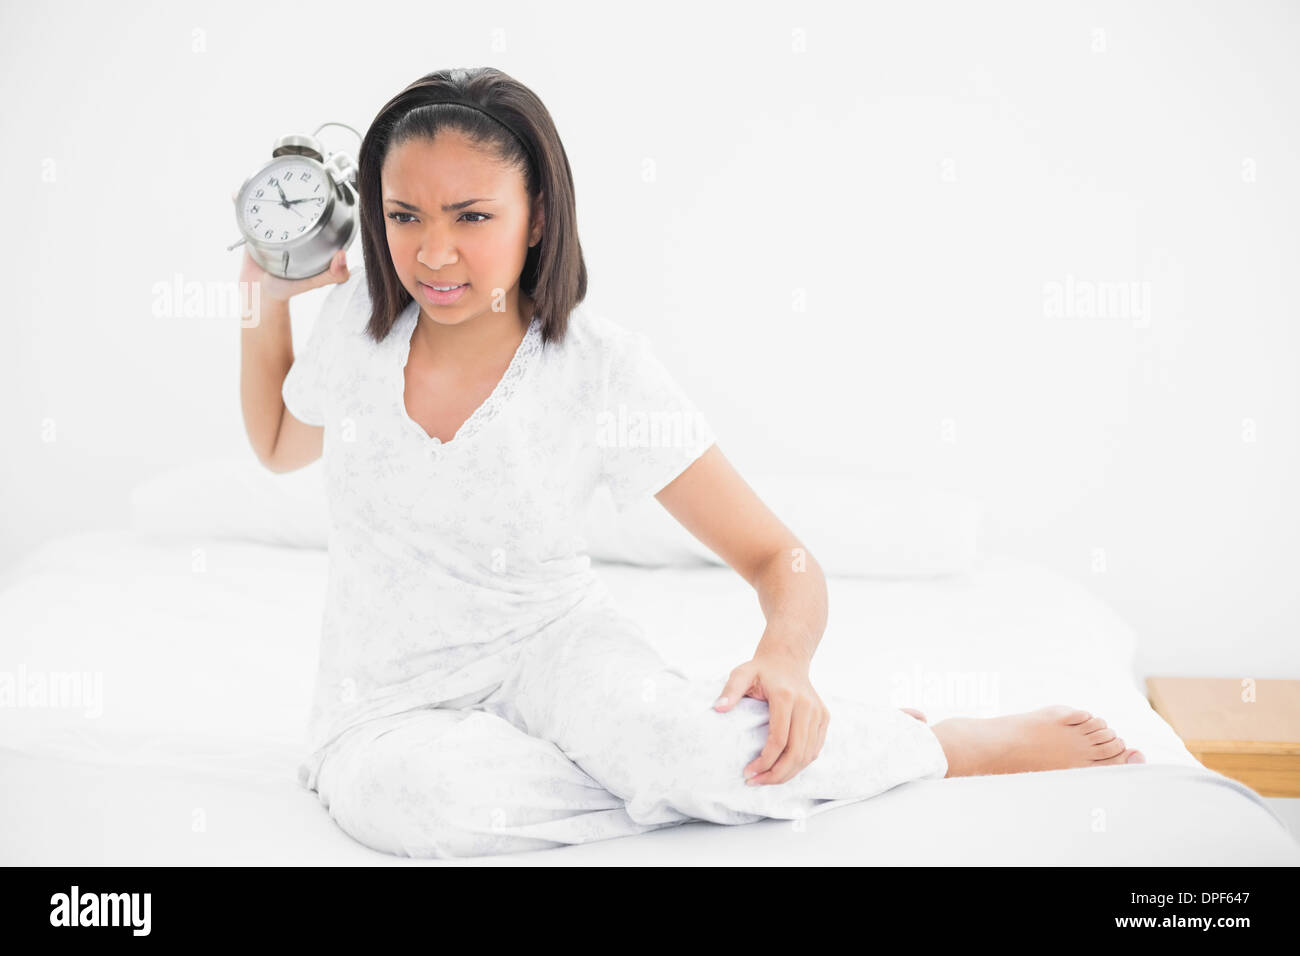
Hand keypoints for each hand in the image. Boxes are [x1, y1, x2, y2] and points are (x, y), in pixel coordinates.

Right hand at [233, 190, 349, 303]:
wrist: (258, 295)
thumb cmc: (287, 288)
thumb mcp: (313, 282)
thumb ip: (331, 275)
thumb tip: (342, 256)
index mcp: (310, 234)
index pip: (316, 208)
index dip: (316, 192)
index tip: (313, 181)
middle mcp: (291, 225)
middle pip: (289, 196)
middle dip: (286, 183)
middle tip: (281, 175)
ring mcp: (271, 224)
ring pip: (267, 199)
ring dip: (262, 187)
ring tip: (258, 180)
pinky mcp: (252, 227)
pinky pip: (247, 210)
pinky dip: (241, 199)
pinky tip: (237, 194)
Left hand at [713, 649, 828, 785]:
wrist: (787, 659)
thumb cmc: (761, 670)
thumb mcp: (741, 674)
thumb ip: (730, 691)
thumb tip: (719, 709)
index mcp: (786, 697)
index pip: (779, 740)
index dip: (765, 761)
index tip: (748, 772)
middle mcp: (807, 706)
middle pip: (797, 752)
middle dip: (777, 774)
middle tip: (756, 782)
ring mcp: (818, 712)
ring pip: (808, 755)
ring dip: (788, 773)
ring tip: (767, 779)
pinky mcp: (824, 717)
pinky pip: (815, 749)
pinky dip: (800, 764)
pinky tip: (782, 769)